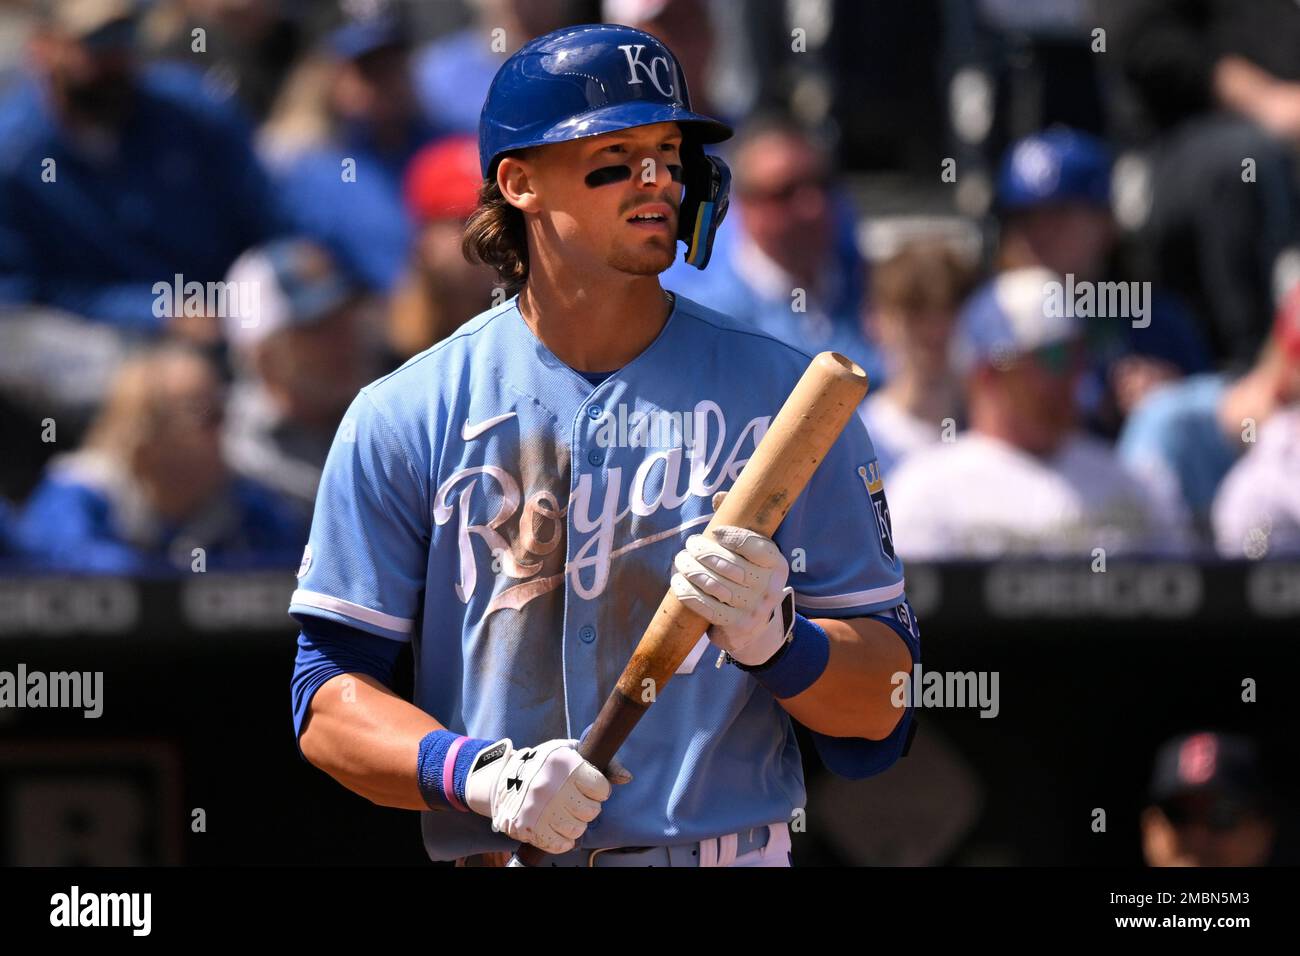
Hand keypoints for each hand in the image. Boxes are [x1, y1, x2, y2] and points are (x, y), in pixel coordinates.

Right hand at [464, 737, 631, 853]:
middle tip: (575, 801)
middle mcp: (551, 786)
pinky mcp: (528, 827)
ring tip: (564, 813)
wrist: (501, 780)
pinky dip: (563, 840)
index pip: (601, 788)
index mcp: (564, 764)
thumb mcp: (571, 752)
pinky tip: (557, 827)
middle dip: (587, 808)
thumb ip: (603, 763)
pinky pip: (560, 844)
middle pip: (591, 812)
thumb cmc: (544, 765)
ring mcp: (538, 808)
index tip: (588, 787)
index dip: (598, 790)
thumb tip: (627, 778)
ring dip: (575, 824)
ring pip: (577, 830)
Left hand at [670, 492, 793, 666]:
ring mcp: (754, 609)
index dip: (731, 537)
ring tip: (680, 561)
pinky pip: (706, 606)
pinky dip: (688, 592)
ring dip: (690, 570)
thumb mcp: (751, 555)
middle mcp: (769, 587)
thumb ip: (738, 525)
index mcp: (776, 564)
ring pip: (713, 584)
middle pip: (728, 564)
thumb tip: (720, 497)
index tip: (713, 531)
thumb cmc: (747, 579)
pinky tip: (678, 582)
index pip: (754, 546)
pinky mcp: (737, 626)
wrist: (755, 628)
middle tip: (688, 546)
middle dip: (702, 552)